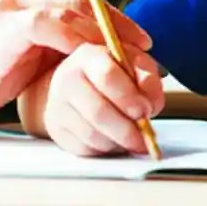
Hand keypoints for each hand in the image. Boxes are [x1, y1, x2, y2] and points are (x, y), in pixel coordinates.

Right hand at [0, 0, 149, 129]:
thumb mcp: (31, 56)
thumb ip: (60, 45)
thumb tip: (107, 51)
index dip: (115, 17)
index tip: (141, 39)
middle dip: (117, 23)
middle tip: (144, 46)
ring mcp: (10, 6)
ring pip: (69, 9)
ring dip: (102, 32)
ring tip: (126, 55)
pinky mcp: (3, 25)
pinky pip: (47, 24)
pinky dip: (73, 37)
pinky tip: (92, 54)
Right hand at [22, 42, 164, 156]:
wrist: (81, 84)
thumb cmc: (113, 74)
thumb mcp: (135, 64)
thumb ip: (148, 78)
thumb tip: (150, 102)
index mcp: (88, 56)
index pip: (107, 75)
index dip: (129, 97)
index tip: (145, 110)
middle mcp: (67, 79)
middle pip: (98, 111)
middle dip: (127, 130)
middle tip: (144, 137)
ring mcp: (57, 105)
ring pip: (92, 134)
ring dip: (118, 142)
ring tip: (132, 139)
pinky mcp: (56, 130)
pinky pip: (84, 149)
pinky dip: (105, 149)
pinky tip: (114, 140)